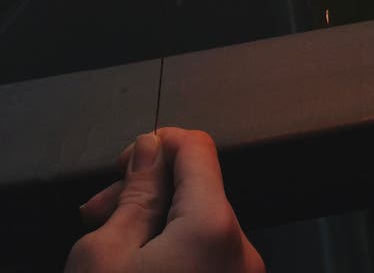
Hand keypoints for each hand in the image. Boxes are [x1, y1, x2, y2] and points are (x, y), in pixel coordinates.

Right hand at [65, 128, 263, 272]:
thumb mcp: (104, 256)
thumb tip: (149, 149)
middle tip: (101, 211)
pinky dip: (173, 251)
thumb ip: (134, 193)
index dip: (158, 144)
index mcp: (214, 228)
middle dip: (148, 191)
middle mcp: (241, 252)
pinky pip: (206, 254)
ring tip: (110, 245)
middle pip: (197, 189)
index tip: (127, 160)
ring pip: (200, 224)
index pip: (198, 147)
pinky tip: (135, 264)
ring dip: (157, 224)